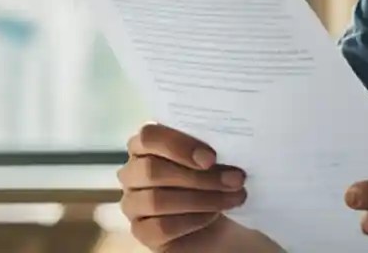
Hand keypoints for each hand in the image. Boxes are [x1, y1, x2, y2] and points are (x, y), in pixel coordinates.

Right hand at [118, 122, 250, 251]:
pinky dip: (193, 220)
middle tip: (235, 179)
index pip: (148, 136)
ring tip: (233, 197)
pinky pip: (162, 227)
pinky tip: (213, 215)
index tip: (211, 158)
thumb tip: (226, 144)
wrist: (218, 218)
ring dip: (202, 199)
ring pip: (157, 200)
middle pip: (152, 170)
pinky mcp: (142, 231)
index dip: (178, 145)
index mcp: (144, 145)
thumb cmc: (210, 179)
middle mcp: (132, 173)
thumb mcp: (211, 159)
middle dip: (199, 177)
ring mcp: (133, 204)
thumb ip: (207, 149)